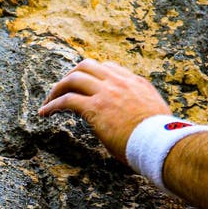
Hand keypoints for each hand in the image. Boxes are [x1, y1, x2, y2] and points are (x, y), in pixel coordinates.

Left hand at [38, 59, 169, 161]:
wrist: (162, 142)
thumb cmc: (162, 138)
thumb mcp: (157, 115)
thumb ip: (144, 109)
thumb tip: (138, 119)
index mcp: (136, 83)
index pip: (108, 68)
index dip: (92, 75)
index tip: (84, 85)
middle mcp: (120, 82)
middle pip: (87, 66)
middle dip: (71, 75)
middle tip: (62, 90)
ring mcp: (106, 92)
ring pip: (73, 78)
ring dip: (57, 89)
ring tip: (48, 102)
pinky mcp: (95, 107)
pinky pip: (66, 100)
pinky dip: (52, 105)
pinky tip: (45, 113)